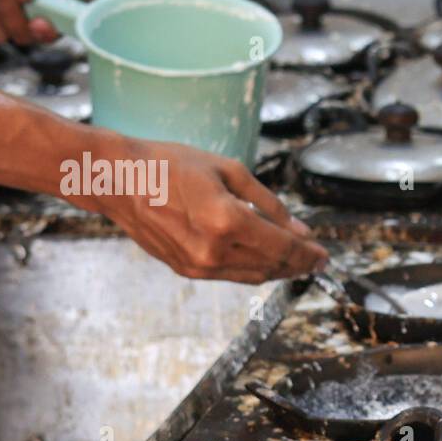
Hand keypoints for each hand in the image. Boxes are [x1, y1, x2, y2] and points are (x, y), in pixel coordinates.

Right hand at [91, 141, 329, 283]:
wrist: (117, 180)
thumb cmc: (170, 165)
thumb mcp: (228, 170)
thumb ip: (269, 203)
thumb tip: (300, 229)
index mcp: (227, 221)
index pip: (283, 247)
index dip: (309, 253)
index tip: (324, 254)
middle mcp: (214, 250)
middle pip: (272, 266)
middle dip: (300, 264)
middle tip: (318, 260)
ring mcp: (199, 265)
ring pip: (254, 275)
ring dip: (279, 270)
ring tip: (297, 261)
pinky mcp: (187, 270)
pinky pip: (232, 275)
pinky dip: (254, 269)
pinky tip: (265, 260)